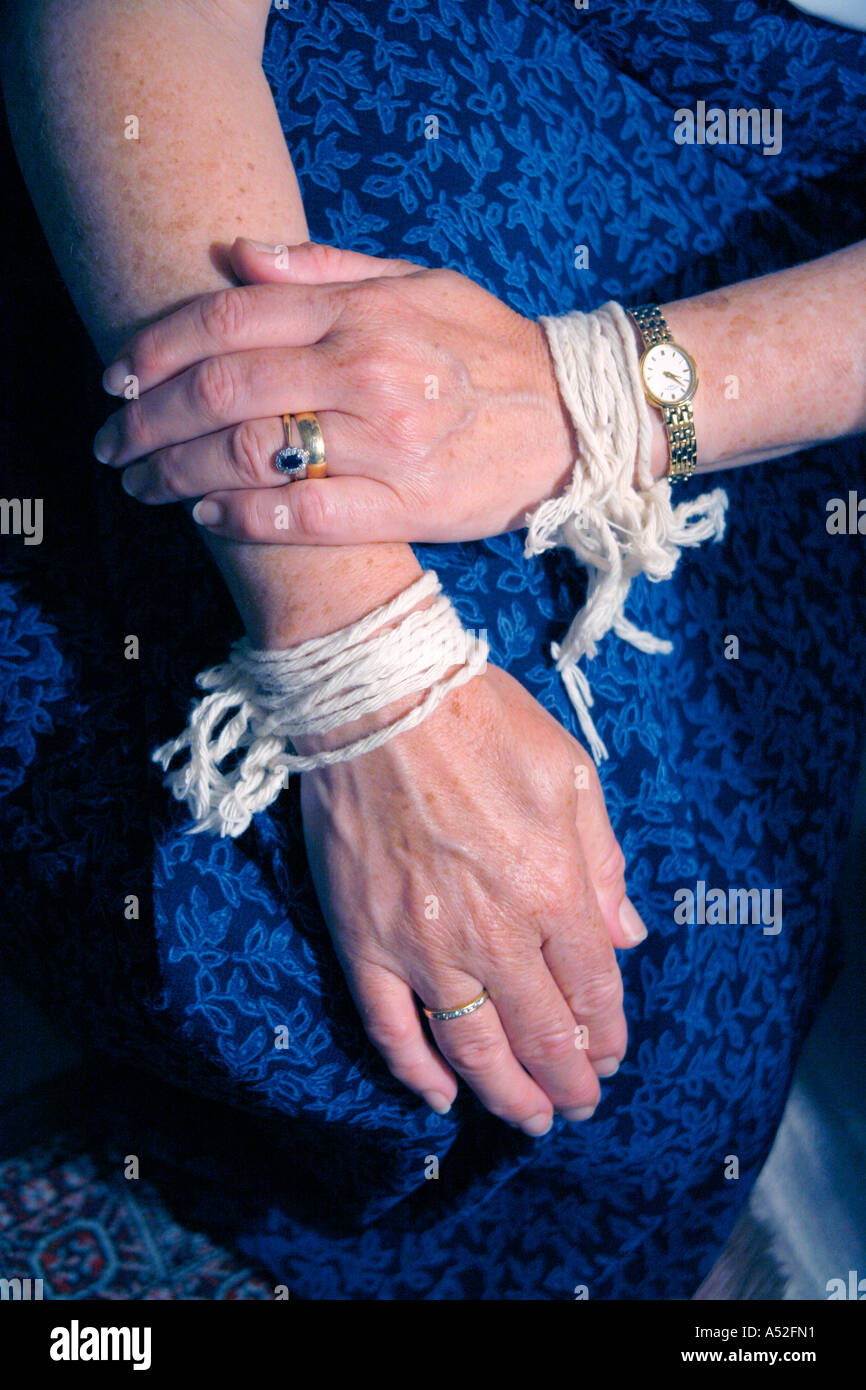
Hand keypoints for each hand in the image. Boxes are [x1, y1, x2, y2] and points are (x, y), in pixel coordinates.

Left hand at [95, 238, 576, 542]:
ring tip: (146, 485)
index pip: (230, 322)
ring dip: (181, 472)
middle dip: (152, 420)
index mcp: (363, 313)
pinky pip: (312, 516)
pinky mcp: (414, 506)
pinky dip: (250, 517)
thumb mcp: (415, 280)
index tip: (117, 379)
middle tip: (114, 445)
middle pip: (226, 390)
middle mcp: (370, 372)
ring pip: (255, 455)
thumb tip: (238, 256)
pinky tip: (211, 514)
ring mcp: (392, 444)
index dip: (157, 350)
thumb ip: (323, 268)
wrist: (576, 416)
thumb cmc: (486, 345)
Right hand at [297, 661, 646, 1134]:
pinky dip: (415, 1072)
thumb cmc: (482, 722)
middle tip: (578, 1106)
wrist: (378, 697)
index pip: (592, 989)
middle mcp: (494, 933)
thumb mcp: (571, 775)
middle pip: (540, 1033)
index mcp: (553, 888)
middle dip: (568, 1081)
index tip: (609, 1058)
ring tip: (529, 1120)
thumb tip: (627, 937)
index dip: (606, 1035)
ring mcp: (423, 946)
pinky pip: (389, 1028)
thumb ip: (603, 863)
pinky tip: (439, 1096)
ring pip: (471, 1048)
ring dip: (507, 1095)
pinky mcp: (364, 942)